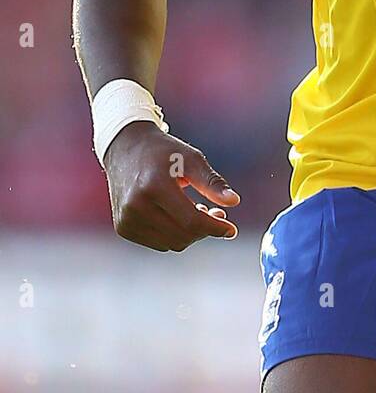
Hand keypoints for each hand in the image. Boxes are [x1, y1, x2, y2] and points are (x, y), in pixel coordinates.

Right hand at [104, 120, 239, 250]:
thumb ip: (212, 182)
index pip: (191, 220)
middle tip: (216, 213)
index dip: (215, 228)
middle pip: (183, 235)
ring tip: (197, 211)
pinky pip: (159, 244)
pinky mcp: (123, 228)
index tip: (231, 229)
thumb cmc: (164, 152)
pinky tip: (179, 217)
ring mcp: (126, 219)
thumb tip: (234, 201)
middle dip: (205, 229)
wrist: (126, 149)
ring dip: (191, 234)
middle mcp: (136, 206)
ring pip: (172, 244)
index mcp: (154, 185)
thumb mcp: (191, 159)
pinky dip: (174, 235)